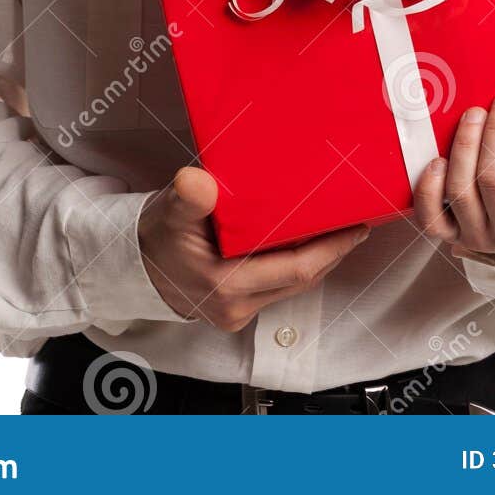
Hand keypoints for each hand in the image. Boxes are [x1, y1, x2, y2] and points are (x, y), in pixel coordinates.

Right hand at [137, 165, 370, 330]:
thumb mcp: (169, 210)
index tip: (357, 224)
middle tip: (360, 219)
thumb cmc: (156, 233)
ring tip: (343, 227)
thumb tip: (197, 181)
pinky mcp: (238, 310)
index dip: (331, 248)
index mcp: (225, 284)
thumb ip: (188, 198)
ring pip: (293, 285)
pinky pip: (279, 287)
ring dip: (320, 258)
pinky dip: (299, 264)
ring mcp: (238, 312)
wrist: (133, 264)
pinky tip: (310, 241)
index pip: (295, 269)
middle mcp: (237, 305)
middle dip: (334, 251)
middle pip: (302, 280)